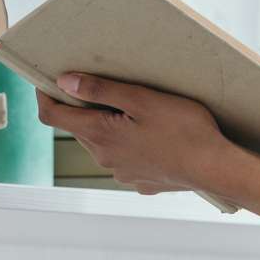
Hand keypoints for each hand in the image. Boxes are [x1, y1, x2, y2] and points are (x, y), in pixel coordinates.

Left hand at [35, 72, 230, 195]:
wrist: (215, 168)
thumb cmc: (183, 129)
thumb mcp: (142, 99)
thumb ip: (100, 89)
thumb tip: (64, 81)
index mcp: (100, 134)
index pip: (52, 115)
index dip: (43, 95)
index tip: (45, 79)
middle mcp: (104, 157)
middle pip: (78, 126)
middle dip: (81, 106)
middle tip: (100, 83)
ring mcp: (121, 172)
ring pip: (101, 142)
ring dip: (106, 124)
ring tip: (134, 107)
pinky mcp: (139, 179)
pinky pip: (123, 156)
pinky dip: (128, 142)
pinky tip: (152, 133)